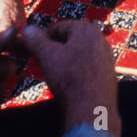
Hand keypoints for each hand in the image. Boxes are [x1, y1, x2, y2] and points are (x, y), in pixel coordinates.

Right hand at [20, 19, 120, 136]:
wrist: (91, 109)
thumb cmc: (70, 80)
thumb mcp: (46, 56)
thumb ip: (36, 40)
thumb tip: (28, 29)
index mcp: (87, 30)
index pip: (59, 27)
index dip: (43, 38)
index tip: (34, 49)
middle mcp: (101, 40)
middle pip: (70, 40)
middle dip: (55, 49)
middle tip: (42, 62)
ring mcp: (107, 56)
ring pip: (79, 53)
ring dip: (65, 60)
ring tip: (54, 73)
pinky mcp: (108, 72)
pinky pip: (88, 66)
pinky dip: (76, 70)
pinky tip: (68, 82)